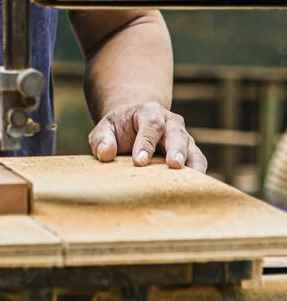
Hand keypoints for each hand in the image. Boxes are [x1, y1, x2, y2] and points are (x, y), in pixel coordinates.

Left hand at [88, 102, 206, 171]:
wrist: (133, 126)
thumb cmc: (119, 129)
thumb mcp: (105, 128)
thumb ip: (102, 139)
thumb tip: (105, 153)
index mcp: (149, 112)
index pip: (150, 125)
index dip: (146, 143)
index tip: (139, 162)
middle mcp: (170, 122)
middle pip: (176, 133)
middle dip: (175, 149)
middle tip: (174, 165)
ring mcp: (183, 137)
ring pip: (191, 148)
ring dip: (191, 163)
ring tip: (190, 180)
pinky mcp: (190, 153)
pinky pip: (198, 161)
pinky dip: (199, 174)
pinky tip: (196, 188)